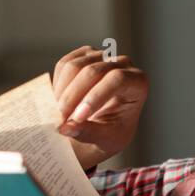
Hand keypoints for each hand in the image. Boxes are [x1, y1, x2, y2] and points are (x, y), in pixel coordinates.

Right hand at [51, 45, 148, 170]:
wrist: (104, 125)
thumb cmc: (113, 132)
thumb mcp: (106, 139)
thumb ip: (89, 133)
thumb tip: (65, 128)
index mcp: (137, 83)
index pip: (117, 80)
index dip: (95, 97)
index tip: (77, 118)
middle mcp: (122, 64)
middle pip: (93, 71)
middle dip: (73, 97)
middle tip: (60, 121)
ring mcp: (102, 57)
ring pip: (74, 67)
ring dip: (62, 93)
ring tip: (57, 115)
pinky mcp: (83, 56)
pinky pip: (64, 66)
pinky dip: (57, 85)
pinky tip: (58, 103)